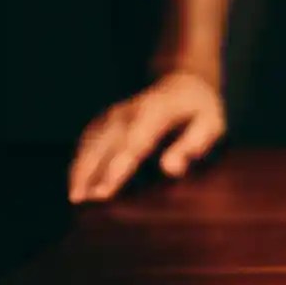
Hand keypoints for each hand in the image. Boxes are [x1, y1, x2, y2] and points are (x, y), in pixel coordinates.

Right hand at [69, 71, 224, 202]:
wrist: (184, 83)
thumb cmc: (200, 110)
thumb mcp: (211, 124)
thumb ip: (193, 144)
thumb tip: (171, 169)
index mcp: (155, 113)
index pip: (132, 145)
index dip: (115, 170)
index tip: (103, 193)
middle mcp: (129, 111)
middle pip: (103, 144)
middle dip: (89, 172)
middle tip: (79, 201)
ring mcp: (114, 113)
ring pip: (90, 141)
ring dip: (79, 168)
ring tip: (74, 196)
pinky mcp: (106, 118)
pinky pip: (87, 138)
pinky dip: (79, 158)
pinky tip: (76, 179)